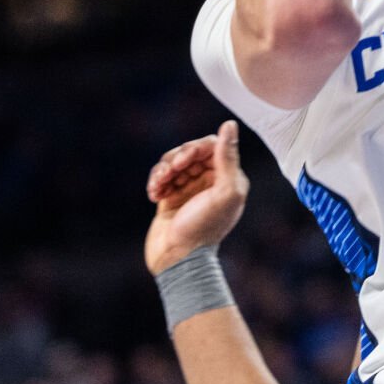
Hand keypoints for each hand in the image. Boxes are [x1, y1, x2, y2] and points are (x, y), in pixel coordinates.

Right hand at [144, 120, 250, 274]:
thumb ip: (228, 158)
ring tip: (159, 186)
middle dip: (176, 159)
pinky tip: (154, 195)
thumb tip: (229, 124)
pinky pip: (161, 177)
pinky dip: (156, 182)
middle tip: (170, 172)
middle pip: (189, 152)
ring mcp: (189, 190)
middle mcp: (210, 182)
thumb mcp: (224, 192)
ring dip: (163, 170)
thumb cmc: (205, 227)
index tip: (183, 161)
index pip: (210, 145)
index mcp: (227, 178)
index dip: (194, 148)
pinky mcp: (170, 198)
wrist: (178, 260)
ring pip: (172, 163)